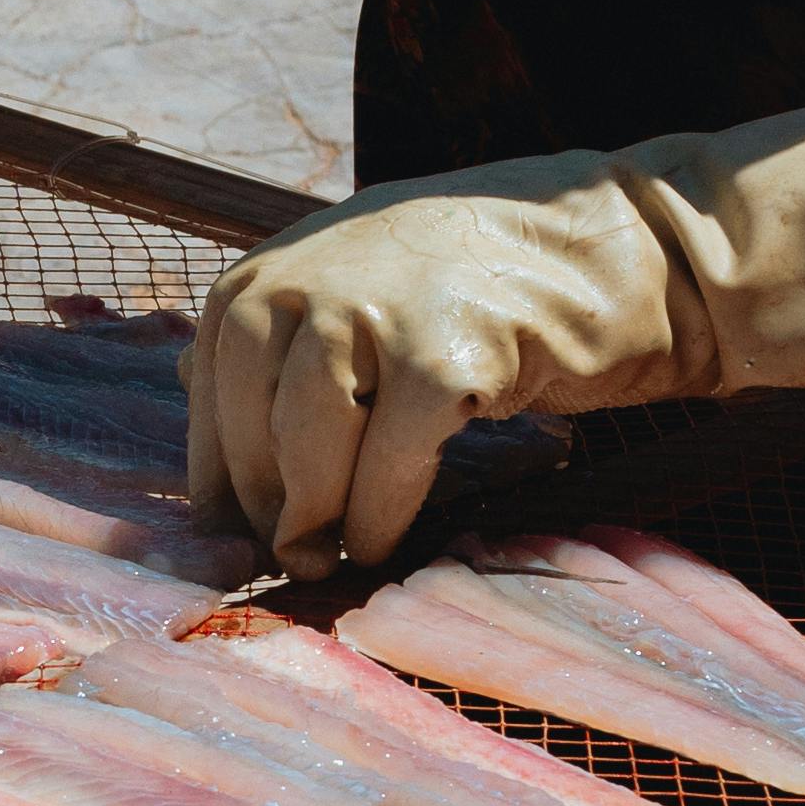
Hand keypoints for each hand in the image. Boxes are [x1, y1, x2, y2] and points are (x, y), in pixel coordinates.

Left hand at [192, 167, 676, 573]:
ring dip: (317, 519)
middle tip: (290, 560)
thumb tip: (196, 428)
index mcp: (269, 272)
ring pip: (310, 447)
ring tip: (334, 558)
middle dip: (268, 508)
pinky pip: (390, 463)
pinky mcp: (444, 357)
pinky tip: (384, 542)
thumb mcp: (353, 284)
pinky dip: (381, 515)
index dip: (221, 479)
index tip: (234, 539)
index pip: (211, 395)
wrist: (608, 246)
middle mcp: (308, 281)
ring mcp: (375, 312)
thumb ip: (278, 344)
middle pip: (255, 426)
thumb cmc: (473, 287)